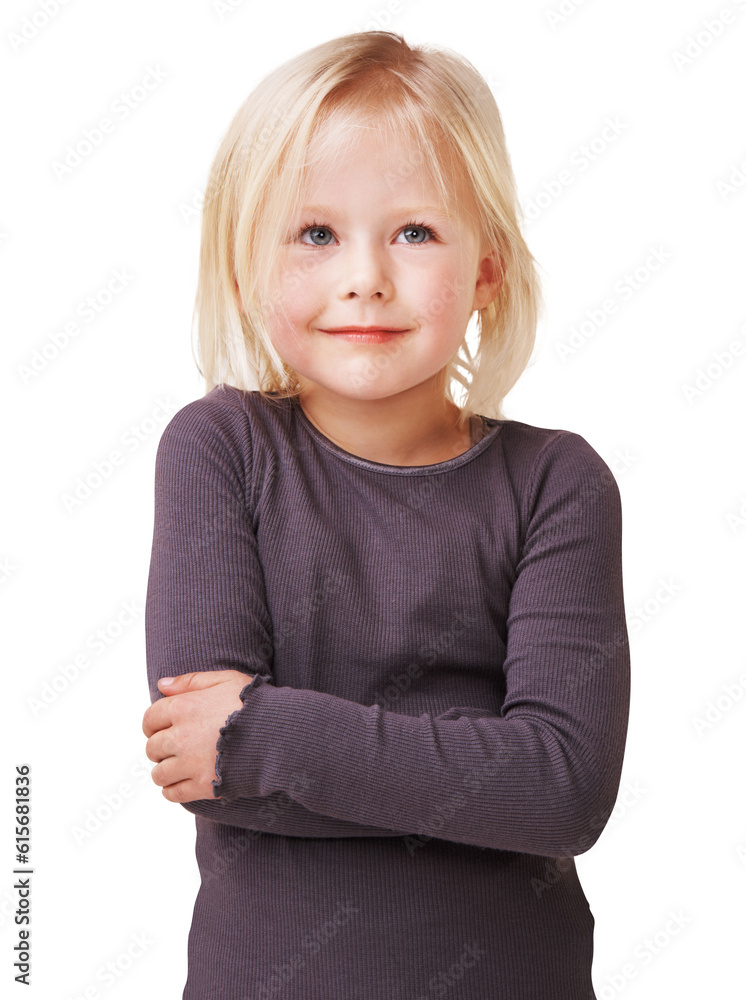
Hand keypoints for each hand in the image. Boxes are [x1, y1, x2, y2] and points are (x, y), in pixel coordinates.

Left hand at [142, 670, 253, 802]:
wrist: (278, 734)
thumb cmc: (255, 704)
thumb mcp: (226, 679)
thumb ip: (191, 681)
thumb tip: (161, 685)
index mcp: (184, 707)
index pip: (150, 719)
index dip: (152, 725)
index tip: (160, 729)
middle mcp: (181, 736)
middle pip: (152, 747)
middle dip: (160, 748)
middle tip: (173, 748)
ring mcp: (190, 763)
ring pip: (159, 773)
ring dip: (164, 771)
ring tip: (177, 768)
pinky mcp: (202, 785)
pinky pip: (173, 793)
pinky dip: (172, 791)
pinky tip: (182, 784)